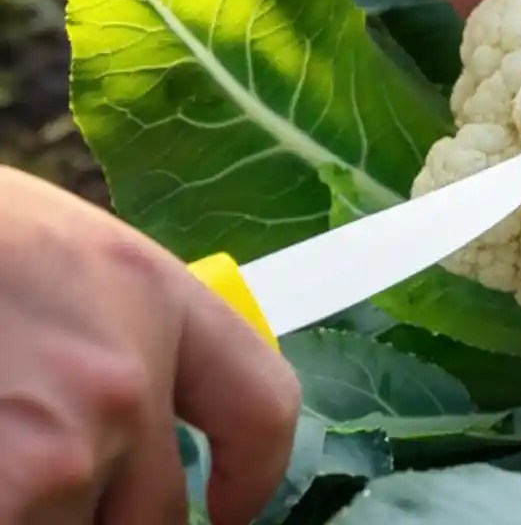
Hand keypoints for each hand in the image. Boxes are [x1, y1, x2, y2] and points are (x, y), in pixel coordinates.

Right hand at [0, 167, 300, 524]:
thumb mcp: (53, 256)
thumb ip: (118, 334)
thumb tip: (137, 426)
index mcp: (152, 297)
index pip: (261, 408)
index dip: (254, 476)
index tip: (228, 509)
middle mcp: (124, 380)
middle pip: (156, 513)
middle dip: (98, 514)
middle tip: (39, 471)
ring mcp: (56, 454)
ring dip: (30, 513)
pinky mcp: (4, 500)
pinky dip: (10, 505)